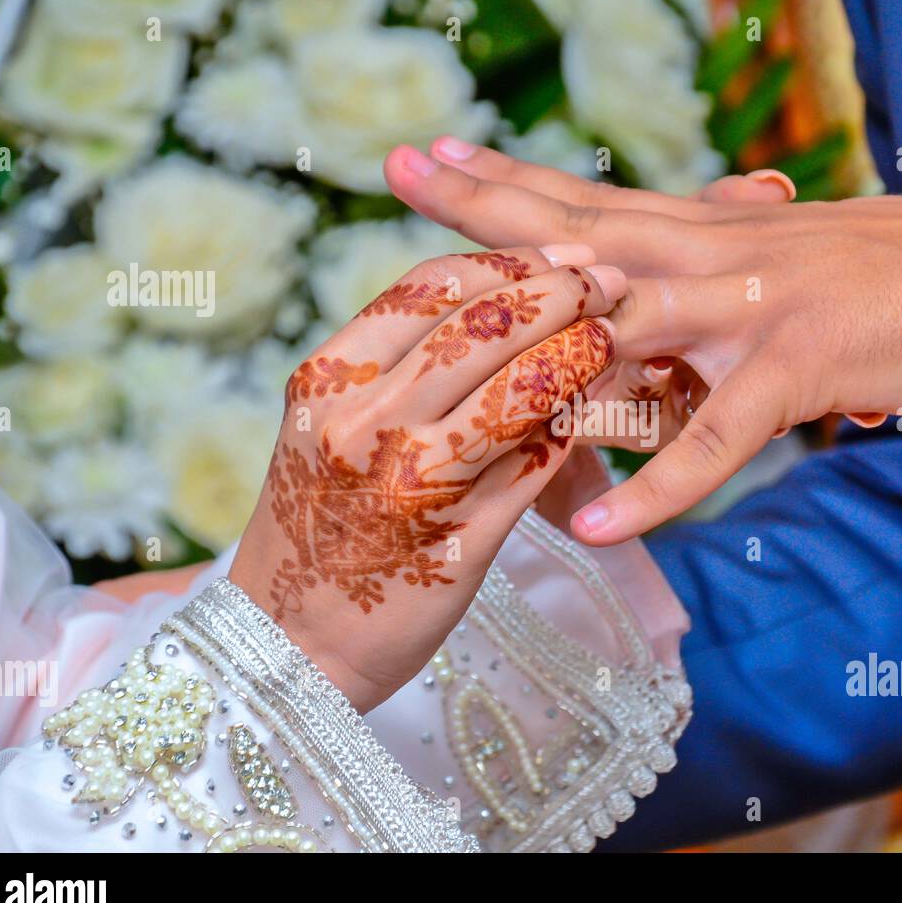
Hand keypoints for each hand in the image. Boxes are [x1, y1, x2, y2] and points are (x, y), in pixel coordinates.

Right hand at [228, 246, 623, 710]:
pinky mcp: (463, 538)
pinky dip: (574, 426)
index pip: (427, 289)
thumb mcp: (323, 433)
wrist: (286, 646)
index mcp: (329, 382)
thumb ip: (390, 373)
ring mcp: (416, 481)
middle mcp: (367, 422)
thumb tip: (487, 313)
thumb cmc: (311, 529)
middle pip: (482, 328)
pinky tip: (600, 407)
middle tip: (606, 280)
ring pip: (520, 390)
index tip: (550, 256)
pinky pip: (536, 465)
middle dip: (558, 293)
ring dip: (579, 354)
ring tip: (615, 336)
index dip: (502, 264)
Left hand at [384, 140, 901, 545]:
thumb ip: (725, 275)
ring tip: (458, 369)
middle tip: (399, 168)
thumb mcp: (794, 265)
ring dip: (543, 344)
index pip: (592, 196)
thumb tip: (666, 303)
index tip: (435, 151)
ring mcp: (753, 307)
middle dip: (486, 205)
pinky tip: (601, 533)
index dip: (511, 175)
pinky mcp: (801, 366)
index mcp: (713, 232)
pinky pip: (716, 438)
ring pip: (628, 320)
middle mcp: (717, 254)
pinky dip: (659, 489)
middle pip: (582, 228)